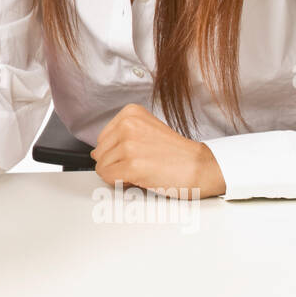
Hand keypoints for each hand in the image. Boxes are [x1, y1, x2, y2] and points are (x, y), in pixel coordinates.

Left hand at [92, 104, 225, 197]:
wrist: (200, 167)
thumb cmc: (176, 153)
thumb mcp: (147, 131)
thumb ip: (120, 138)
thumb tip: (96, 153)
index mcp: (130, 113)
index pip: (102, 138)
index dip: (117, 153)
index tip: (138, 153)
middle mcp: (128, 125)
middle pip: (100, 153)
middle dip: (116, 164)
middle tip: (141, 163)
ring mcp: (129, 145)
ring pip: (102, 167)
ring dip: (119, 174)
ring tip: (144, 169)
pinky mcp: (132, 165)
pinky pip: (108, 178)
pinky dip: (120, 183)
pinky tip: (139, 178)